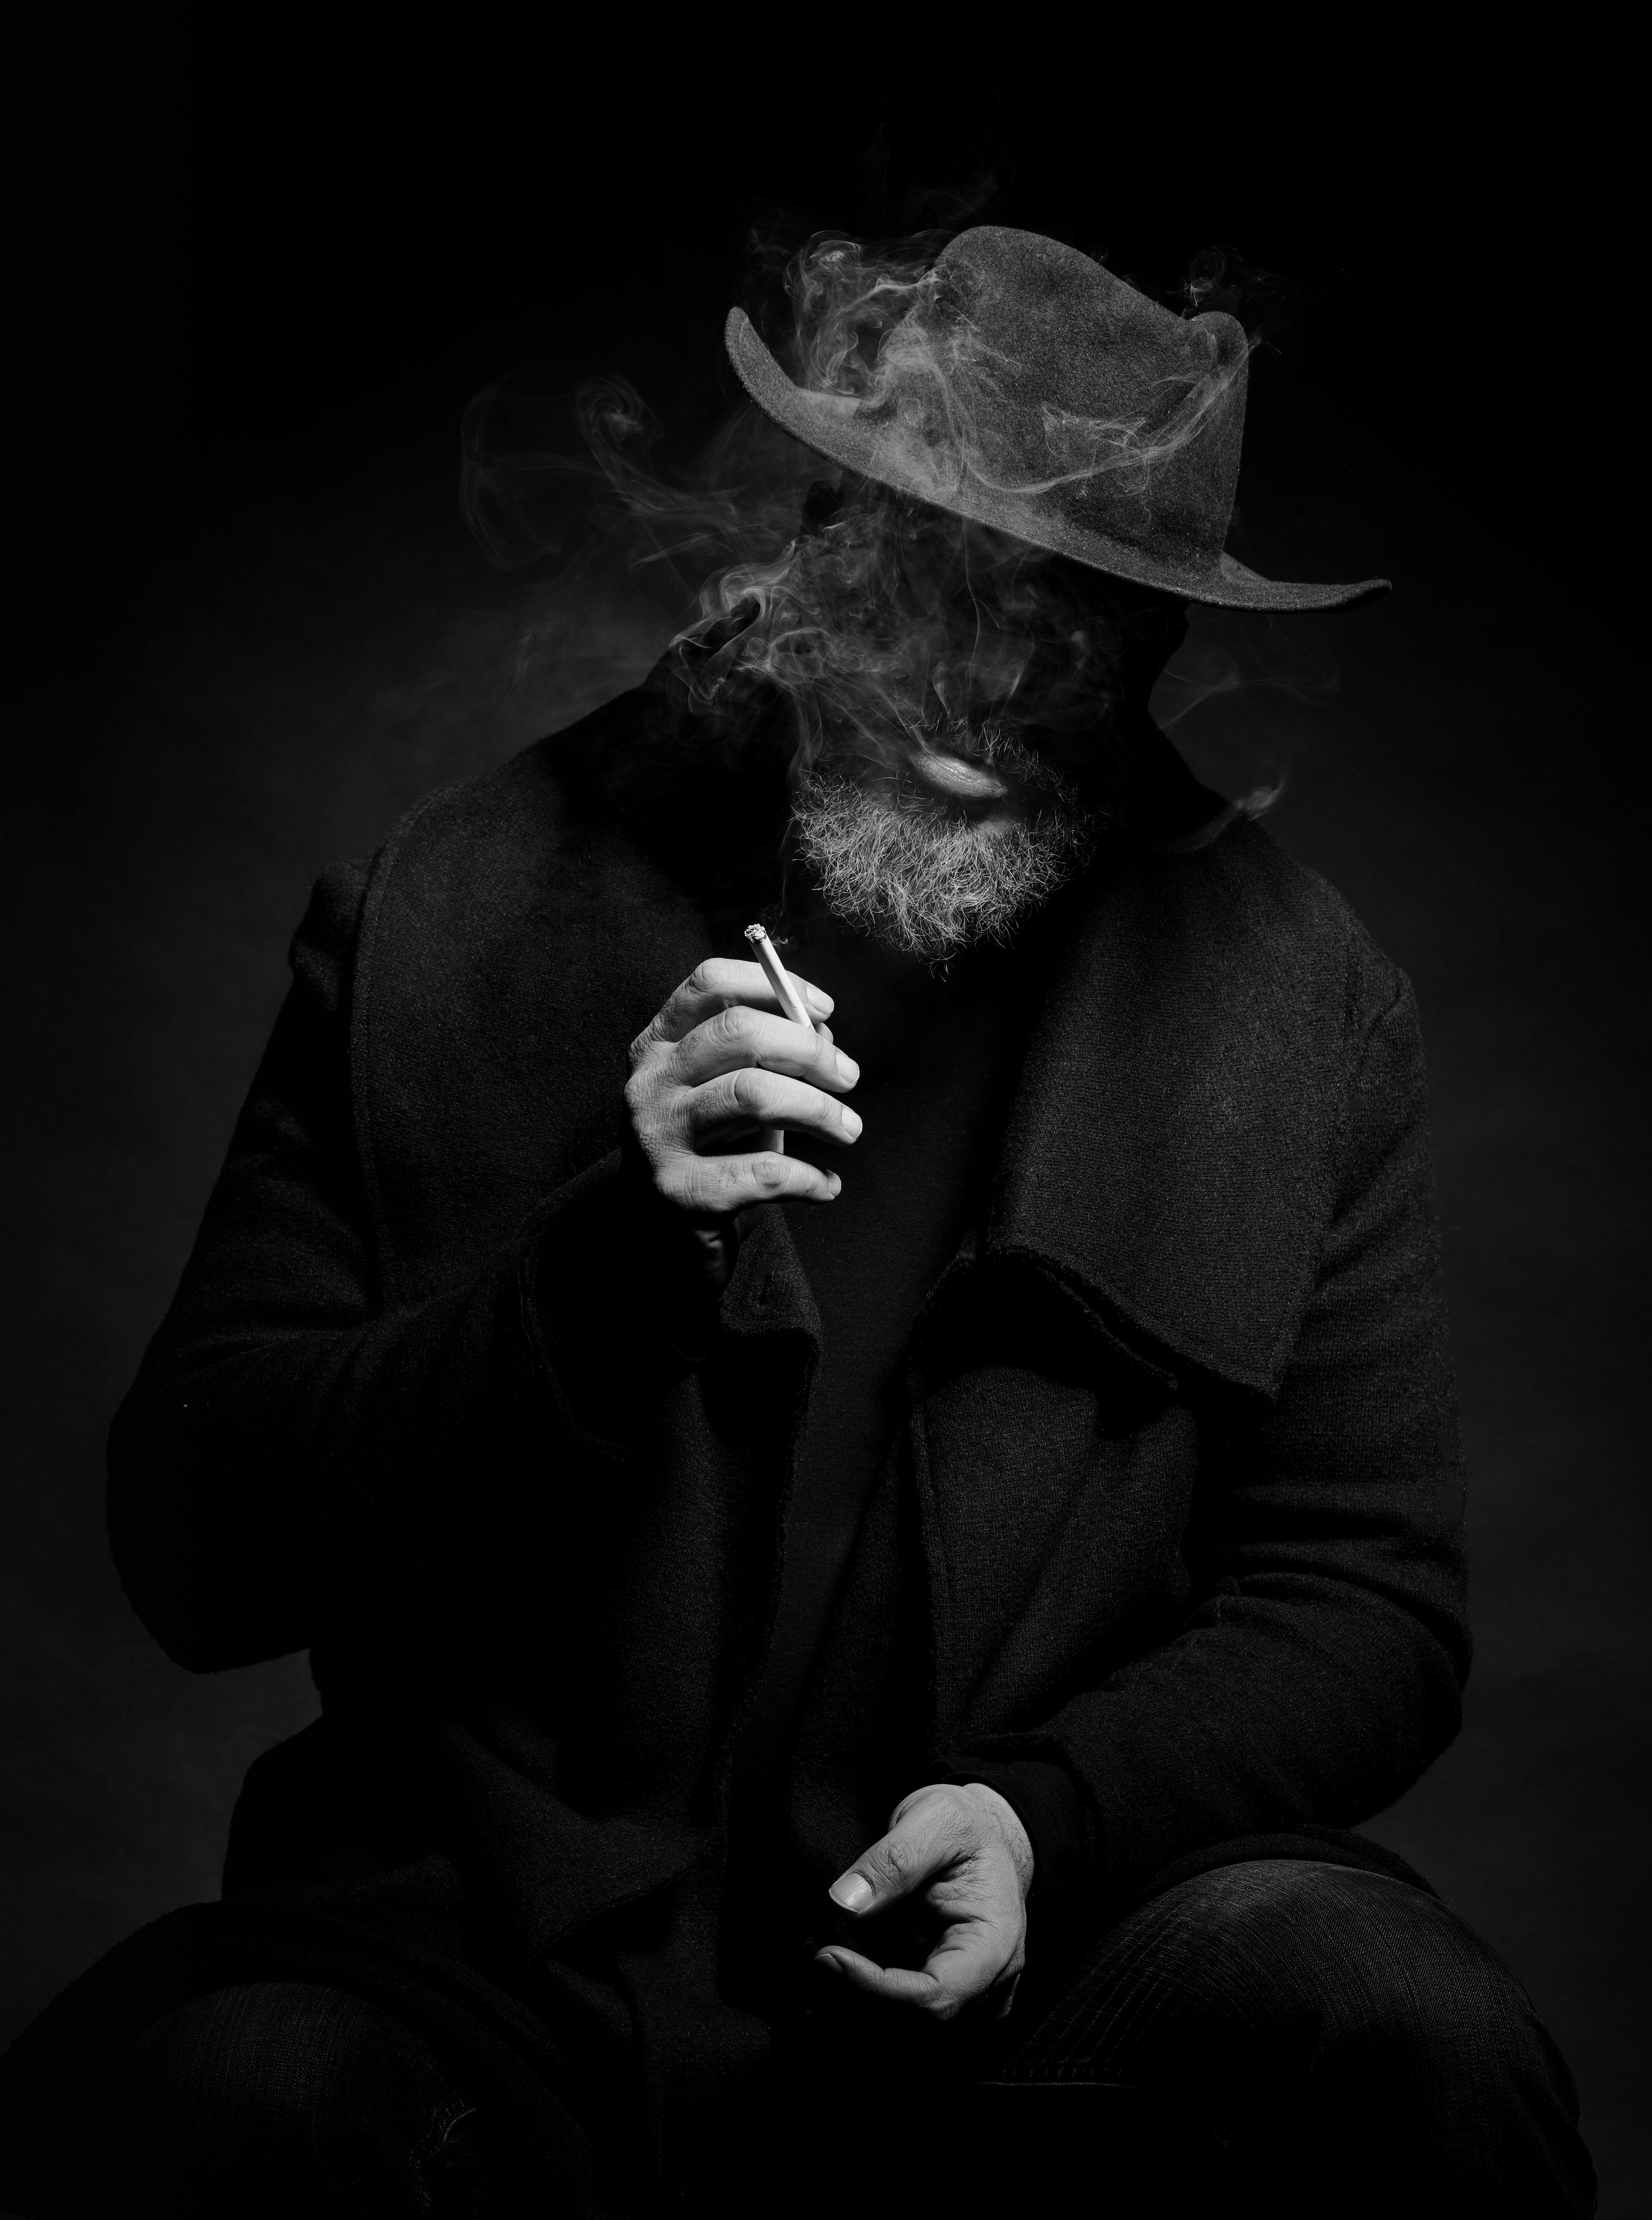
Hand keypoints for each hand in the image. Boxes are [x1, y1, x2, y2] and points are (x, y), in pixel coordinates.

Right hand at [625, 958, 860, 1230]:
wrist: (662, 1233)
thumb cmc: (709, 1146)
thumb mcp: (724, 1086)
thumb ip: (766, 1051)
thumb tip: (822, 1030)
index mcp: (658, 1043)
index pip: (709, 982)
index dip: (775, 985)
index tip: (824, 1009)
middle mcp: (650, 1082)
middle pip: (738, 1031)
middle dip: (809, 1049)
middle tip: (849, 1076)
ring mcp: (659, 1136)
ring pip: (753, 1094)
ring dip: (818, 1109)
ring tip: (848, 1130)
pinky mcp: (680, 1191)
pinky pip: (763, 1171)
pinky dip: (809, 1177)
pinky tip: (826, 1184)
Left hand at [815, 1783, 1032, 2021]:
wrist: (984, 1840)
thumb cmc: (967, 1828)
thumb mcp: (937, 1820)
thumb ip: (896, 1859)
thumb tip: (846, 1904)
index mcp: (995, 1947)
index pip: (936, 1996)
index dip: (876, 1989)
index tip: (827, 1958)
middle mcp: (986, 1989)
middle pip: (914, 2028)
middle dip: (851, 2003)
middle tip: (806, 1961)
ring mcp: (964, 2002)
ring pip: (900, 2036)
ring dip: (845, 2011)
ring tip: (807, 1969)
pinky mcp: (937, 2000)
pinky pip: (895, 2023)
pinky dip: (854, 2008)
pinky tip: (820, 1984)